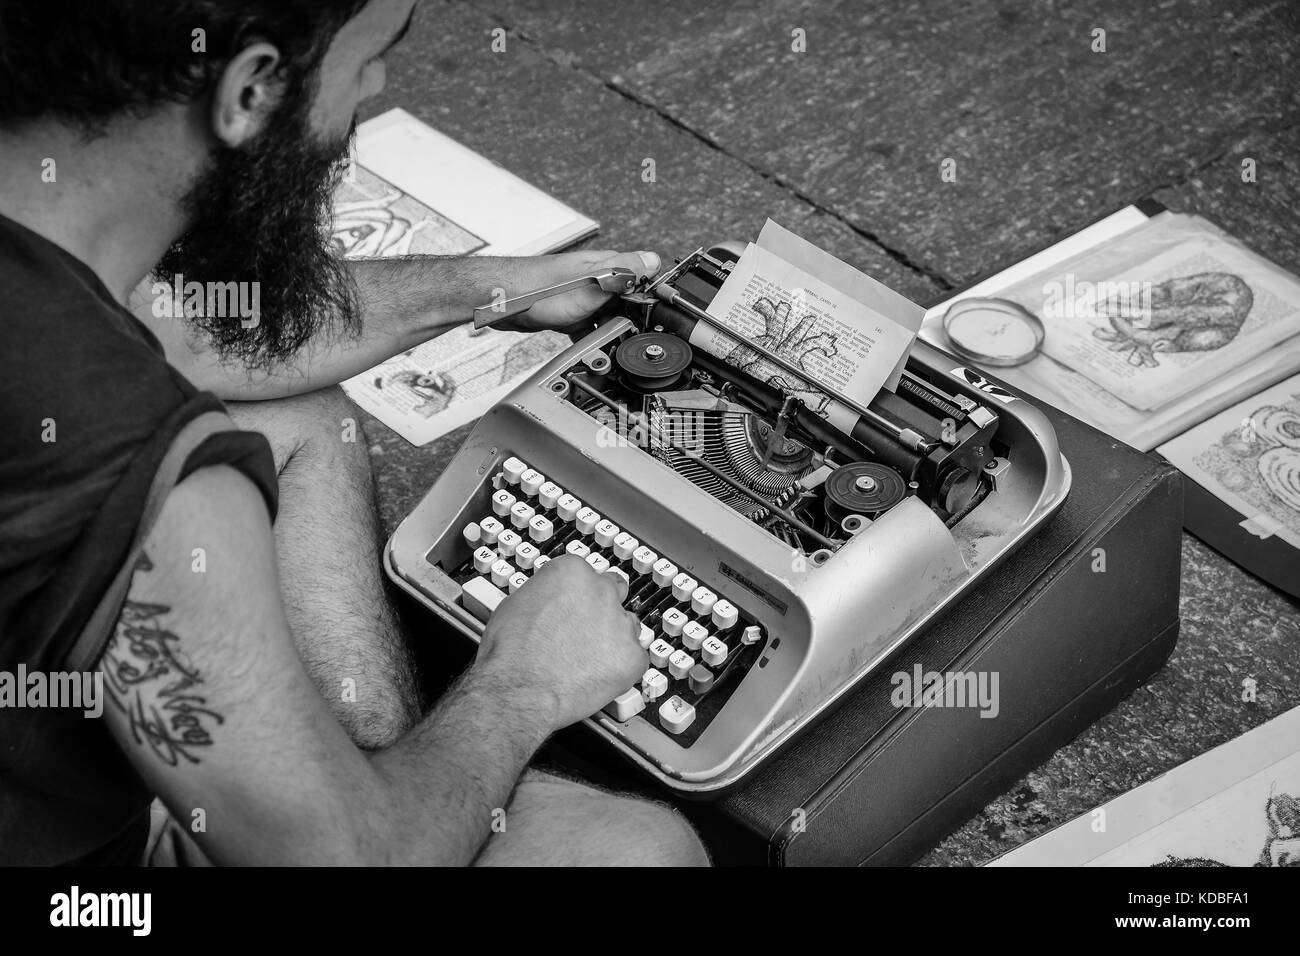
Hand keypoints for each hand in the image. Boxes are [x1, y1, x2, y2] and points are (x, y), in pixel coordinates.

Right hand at [476, 555, 647, 729]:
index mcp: (572, 572)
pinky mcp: (633, 656)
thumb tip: (548, 600)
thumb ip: (545, 594)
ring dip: (612, 640)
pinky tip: (596, 676)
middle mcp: (601, 591)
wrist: (519, 690)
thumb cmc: (510, 653)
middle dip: (602, 610)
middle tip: (586, 632)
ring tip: (586, 661)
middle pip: (614, 592)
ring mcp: (621, 623)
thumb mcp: (516, 603)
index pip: (588, 574)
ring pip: (627, 627)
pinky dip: (620, 668)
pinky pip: (634, 659)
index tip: (575, 607)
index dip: (580, 595)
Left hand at [491, 250, 661, 333]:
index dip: (652, 298)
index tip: (655, 319)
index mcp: (606, 266)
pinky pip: (589, 327)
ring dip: (611, 331)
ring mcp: (583, 296)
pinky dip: (591, 338)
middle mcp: (597, 279)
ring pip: (608, 317)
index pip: (642, 279)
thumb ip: (623, 273)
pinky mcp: (570, 312)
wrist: (503, 301)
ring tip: (610, 344)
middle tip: (630, 337)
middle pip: (627, 302)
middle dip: (631, 320)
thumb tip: (652, 260)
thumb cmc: (539, 289)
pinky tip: (591, 347)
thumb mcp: (590, 282)